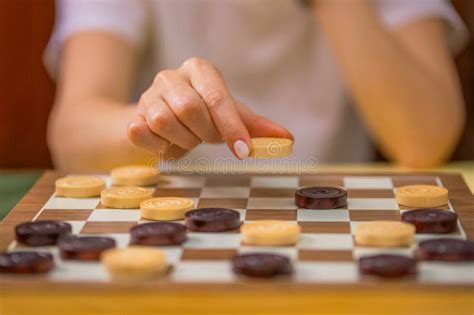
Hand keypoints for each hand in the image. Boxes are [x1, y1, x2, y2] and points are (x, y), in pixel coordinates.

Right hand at [128, 57, 291, 158]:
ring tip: (189, 138)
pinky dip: (159, 146)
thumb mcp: (230, 117)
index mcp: (199, 69)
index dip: (232, 127)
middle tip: (208, 138)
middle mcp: (171, 76)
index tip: (244, 152)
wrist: (160, 122)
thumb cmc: (202, 117)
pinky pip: (142, 133)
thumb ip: (255, 126)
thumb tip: (287, 138)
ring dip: (184, 140)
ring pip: (165, 122)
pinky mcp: (132, 116)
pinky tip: (167, 143)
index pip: (217, 97)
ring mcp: (148, 95)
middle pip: (190, 109)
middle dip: (205, 133)